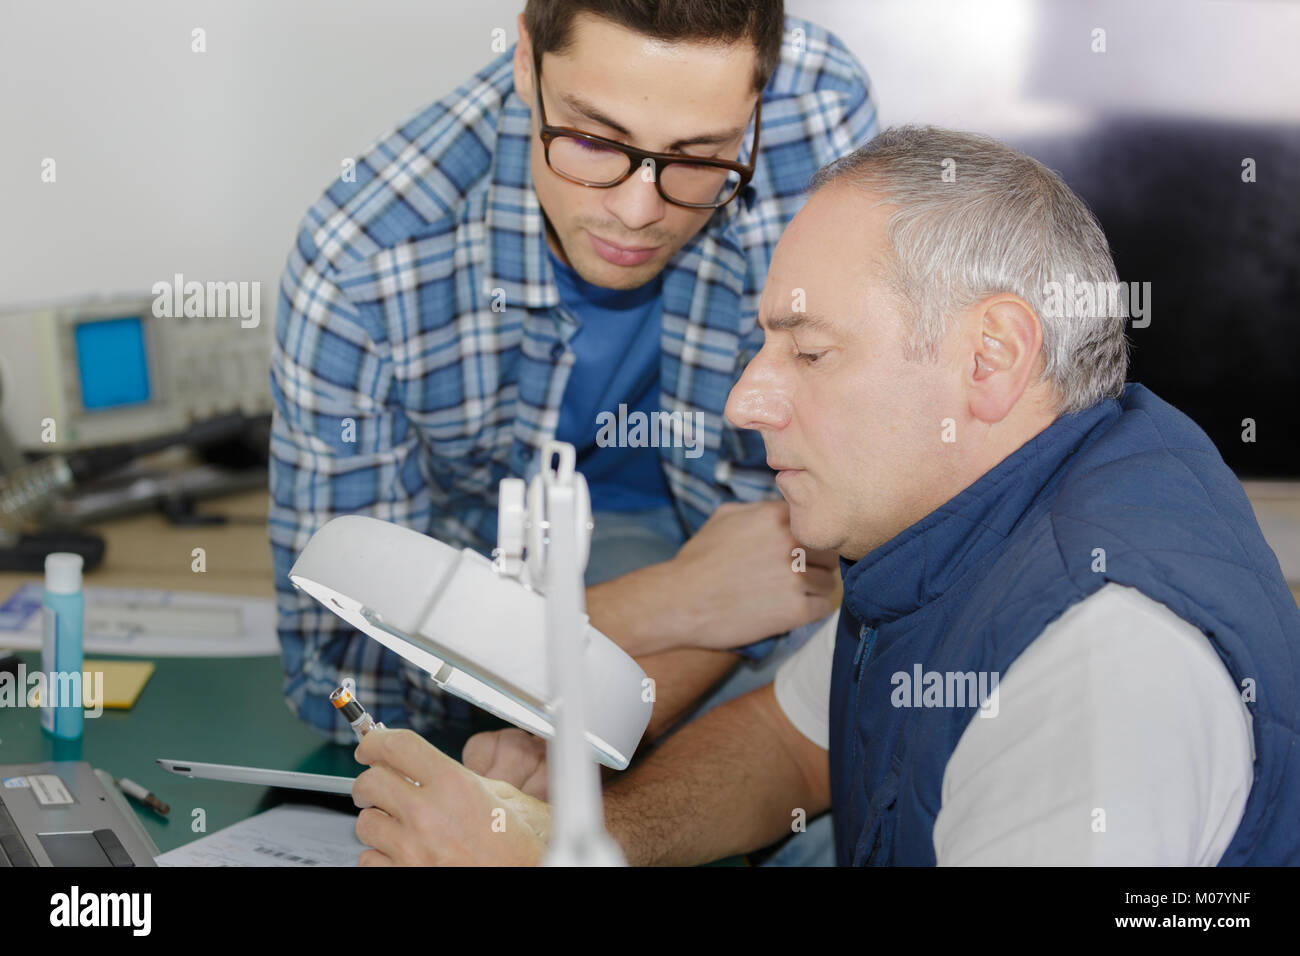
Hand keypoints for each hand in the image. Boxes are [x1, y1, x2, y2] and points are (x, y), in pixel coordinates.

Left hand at [352, 728, 549, 865]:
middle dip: (370, 783)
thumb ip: (462, 778)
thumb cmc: (521, 848)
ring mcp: (412, 850)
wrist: (529, 876)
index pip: (397, 747)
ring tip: (398, 824)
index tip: (369, 747)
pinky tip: (400, 851)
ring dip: (378, 821)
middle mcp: (428, 815)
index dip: (374, 742)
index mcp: (454, 785)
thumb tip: (427, 767)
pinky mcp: (403, 875)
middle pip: (370, 782)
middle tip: (379, 787)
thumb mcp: (503, 797)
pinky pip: (368, 859)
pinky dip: (379, 855)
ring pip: (365, 823)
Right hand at [664, 500, 837, 650]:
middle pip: (829, 553)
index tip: (803, 549)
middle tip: (799, 573)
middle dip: (817, 563)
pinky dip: (809, 610)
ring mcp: (796, 577)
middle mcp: (792, 543)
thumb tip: (782, 508)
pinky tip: (789, 609)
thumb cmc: (699, 559)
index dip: (811, 537)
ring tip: (789, 594)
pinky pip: (822, 608)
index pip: (818, 523)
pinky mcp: (795, 610)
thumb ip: (760, 508)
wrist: (679, 600)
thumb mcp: (724, 517)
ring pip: (827, 582)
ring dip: (813, 589)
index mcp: (777, 517)